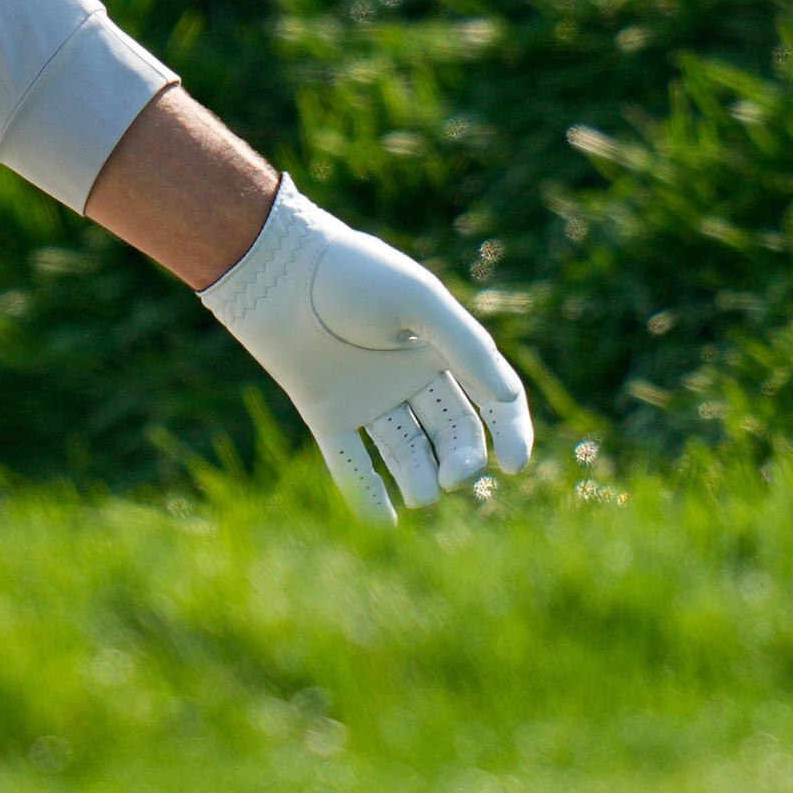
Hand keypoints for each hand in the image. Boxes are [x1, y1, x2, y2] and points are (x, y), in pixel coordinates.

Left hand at [200, 179, 536, 518]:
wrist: (277, 269)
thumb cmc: (354, 274)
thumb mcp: (419, 302)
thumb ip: (466, 346)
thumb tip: (509, 397)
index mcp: (442, 348)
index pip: (491, 400)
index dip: (511, 432)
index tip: (514, 464)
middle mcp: (410, 378)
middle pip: (451, 434)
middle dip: (461, 460)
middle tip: (456, 477)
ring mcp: (369, 399)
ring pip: (407, 454)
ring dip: (421, 480)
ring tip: (424, 493)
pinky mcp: (328, 415)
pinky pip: (351, 463)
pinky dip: (366, 496)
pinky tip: (385, 523)